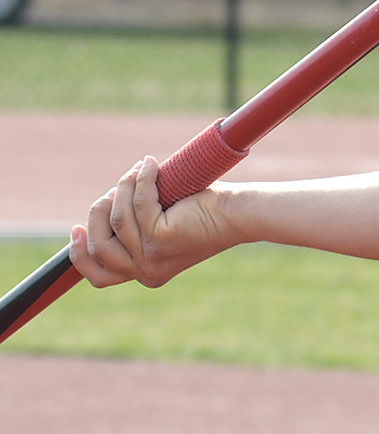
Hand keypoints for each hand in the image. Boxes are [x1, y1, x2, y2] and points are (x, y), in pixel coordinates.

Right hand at [68, 157, 233, 287]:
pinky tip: (151, 164)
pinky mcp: (162, 238)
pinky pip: (138, 203)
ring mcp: (153, 257)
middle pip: (98, 245)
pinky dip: (140, 180)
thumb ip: (135, 226)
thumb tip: (105, 205)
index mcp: (145, 273)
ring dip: (123, 188)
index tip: (76, 228)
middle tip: (115, 189)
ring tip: (140, 169)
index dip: (79, 254)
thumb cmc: (206, 213)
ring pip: (117, 219)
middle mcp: (147, 272)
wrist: (239, 213)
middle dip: (99, 213)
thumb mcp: (162, 226)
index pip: (98, 276)